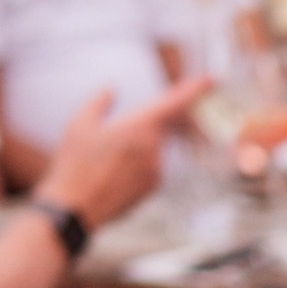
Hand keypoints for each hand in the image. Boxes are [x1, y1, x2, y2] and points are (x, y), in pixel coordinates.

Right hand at [32, 74, 213, 230]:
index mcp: (139, 126)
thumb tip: (112, 88)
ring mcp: (157, 170)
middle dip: (167, 117)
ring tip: (112, 153)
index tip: (212, 80)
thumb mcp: (79, 124)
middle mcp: (155, 148)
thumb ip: (100, 102)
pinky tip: (115, 169)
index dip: (195, 89)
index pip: (175, 103)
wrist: (77, 208)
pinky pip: (153, 166)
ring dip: (144, 142)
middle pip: (170, 125)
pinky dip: (141, 161)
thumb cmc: (74, 164)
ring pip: (158, 146)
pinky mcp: (154, 187)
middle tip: (150, 116)